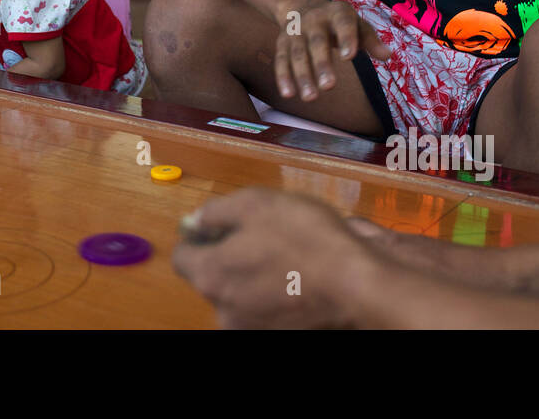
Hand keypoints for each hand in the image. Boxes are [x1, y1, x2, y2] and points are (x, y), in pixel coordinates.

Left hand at [173, 188, 374, 328]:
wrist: (356, 283)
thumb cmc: (302, 236)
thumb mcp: (254, 203)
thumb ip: (215, 211)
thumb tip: (195, 221)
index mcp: (210, 275)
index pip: (182, 256)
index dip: (199, 235)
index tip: (222, 224)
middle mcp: (222, 310)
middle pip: (211, 276)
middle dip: (228, 255)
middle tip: (262, 235)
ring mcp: (249, 328)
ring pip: (238, 294)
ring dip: (251, 275)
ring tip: (285, 256)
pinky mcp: (276, 335)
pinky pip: (262, 308)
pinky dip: (271, 293)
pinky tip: (296, 277)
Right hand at [274, 0, 390, 101]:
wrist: (300, 4)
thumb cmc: (337, 21)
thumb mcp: (356, 24)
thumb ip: (370, 40)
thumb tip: (387, 55)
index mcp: (337, 13)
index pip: (343, 24)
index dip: (346, 38)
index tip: (349, 57)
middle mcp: (314, 20)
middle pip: (317, 42)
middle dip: (322, 63)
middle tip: (329, 86)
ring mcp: (296, 31)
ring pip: (297, 53)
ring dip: (302, 75)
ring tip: (310, 98)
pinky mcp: (282, 42)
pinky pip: (281, 59)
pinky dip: (283, 76)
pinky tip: (288, 94)